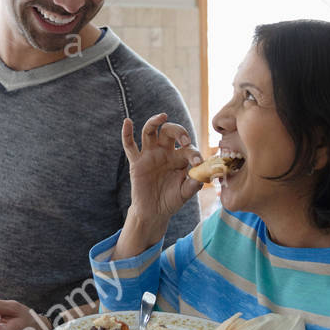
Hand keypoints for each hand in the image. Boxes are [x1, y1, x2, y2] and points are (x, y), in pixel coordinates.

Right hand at [121, 113, 203, 231]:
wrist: (154, 212)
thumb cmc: (172, 200)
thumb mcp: (185, 193)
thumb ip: (194, 184)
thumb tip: (203, 175)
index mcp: (180, 157)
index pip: (188, 148)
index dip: (194, 154)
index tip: (197, 163)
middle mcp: (165, 152)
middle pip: (170, 131)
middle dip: (178, 132)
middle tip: (184, 140)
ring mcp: (150, 155)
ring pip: (151, 131)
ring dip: (155, 121)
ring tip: (163, 116)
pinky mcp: (136, 162)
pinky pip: (130, 145)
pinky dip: (126, 133)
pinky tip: (127, 122)